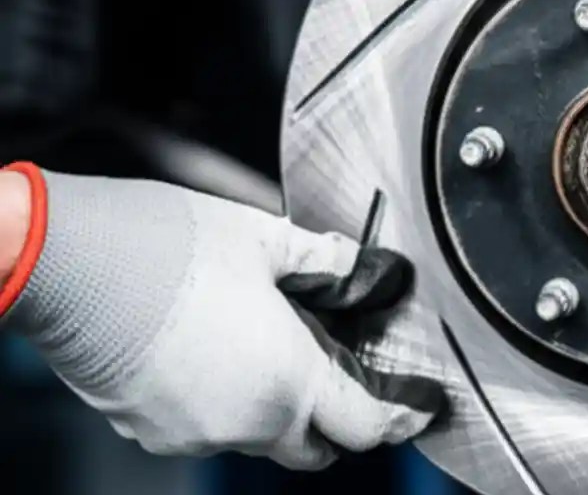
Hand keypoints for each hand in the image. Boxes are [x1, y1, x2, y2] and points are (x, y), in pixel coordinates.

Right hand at [0, 163, 443, 468]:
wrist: (71, 263)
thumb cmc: (170, 247)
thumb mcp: (267, 239)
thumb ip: (326, 261)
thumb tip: (360, 265)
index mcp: (291, 381)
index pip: (365, 427)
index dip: (399, 418)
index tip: (416, 407)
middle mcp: (248, 422)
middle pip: (315, 446)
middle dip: (338, 420)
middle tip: (343, 374)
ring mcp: (195, 433)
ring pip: (259, 438)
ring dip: (277, 408)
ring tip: (270, 347)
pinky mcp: (151, 431)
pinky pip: (208, 429)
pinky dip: (226, 404)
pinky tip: (218, 353)